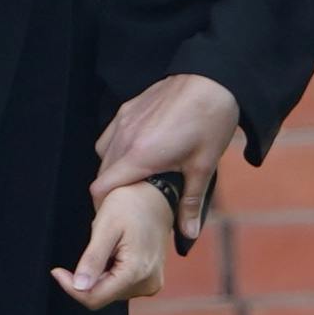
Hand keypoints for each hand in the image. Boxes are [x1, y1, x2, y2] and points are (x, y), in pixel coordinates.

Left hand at [52, 180, 178, 309]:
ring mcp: (150, 284)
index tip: (57, 271)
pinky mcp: (149, 281)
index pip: (95, 298)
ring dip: (99, 274)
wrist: (156, 196)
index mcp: (137, 272)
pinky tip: (116, 252)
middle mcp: (147, 284)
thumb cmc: (131, 205)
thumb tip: (79, 286)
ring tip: (108, 246)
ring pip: (109, 291)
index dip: (72, 288)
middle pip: (102, 295)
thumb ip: (93, 259)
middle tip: (90, 247)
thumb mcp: (106, 226)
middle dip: (88, 277)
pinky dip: (110, 272)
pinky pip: (120, 285)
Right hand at [90, 72, 242, 245]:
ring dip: (113, 170)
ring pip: (103, 155)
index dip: (103, 207)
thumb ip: (190, 203)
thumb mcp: (203, 167)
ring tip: (134, 180)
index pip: (101, 189)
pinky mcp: (127, 109)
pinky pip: (110, 136)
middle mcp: (124, 138)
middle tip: (130, 204)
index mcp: (140, 156)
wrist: (212, 79)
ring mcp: (123, 121)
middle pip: (101, 175)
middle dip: (111, 192)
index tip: (116, 217)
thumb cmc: (210, 122)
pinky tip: (136, 154)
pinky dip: (116, 150)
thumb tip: (189, 235)